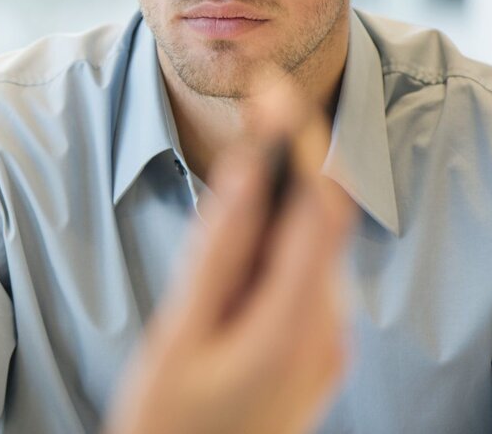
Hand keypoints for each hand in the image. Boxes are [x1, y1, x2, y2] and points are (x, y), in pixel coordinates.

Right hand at [107, 87, 355, 433]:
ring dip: (288, 194)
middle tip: (264, 98)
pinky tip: (250, 219)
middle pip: (324, 222)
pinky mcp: (310, 354)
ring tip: (256, 140)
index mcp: (293, 326)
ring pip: (315, 248)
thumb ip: (217, 253)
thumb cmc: (166, 420)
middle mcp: (325, 333)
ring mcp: (323, 348)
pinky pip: (304, 278)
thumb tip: (243, 175)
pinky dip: (283, 236)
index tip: (275, 90)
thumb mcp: (180, 332)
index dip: (303, 140)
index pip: (319, 209)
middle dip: (297, 154)